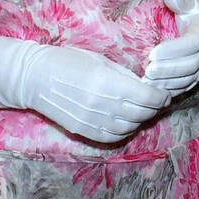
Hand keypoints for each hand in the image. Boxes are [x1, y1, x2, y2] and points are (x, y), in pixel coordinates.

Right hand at [23, 44, 172, 141]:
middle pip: (142, 113)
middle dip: (155, 107)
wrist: (34, 78)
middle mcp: (102, 105)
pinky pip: (113, 137)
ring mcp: (92, 121)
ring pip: (130, 127)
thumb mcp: (102, 62)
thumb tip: (147, 86)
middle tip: (157, 101)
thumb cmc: (68, 62)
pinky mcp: (83, 131)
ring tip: (142, 110)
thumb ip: (125, 77)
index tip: (164, 93)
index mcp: (109, 84)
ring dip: (141, 120)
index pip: (149, 97)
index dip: (161, 96)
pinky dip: (125, 130)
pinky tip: (126, 121)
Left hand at [145, 0, 198, 95]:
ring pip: (185, 81)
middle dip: (167, 70)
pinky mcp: (195, 80)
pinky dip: (168, 92)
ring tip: (146, 82)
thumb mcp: (194, 7)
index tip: (153, 53)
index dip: (173, 50)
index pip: (191, 44)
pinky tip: (153, 90)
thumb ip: (180, 0)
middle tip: (147, 70)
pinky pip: (183, 89)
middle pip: (188, 66)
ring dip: (166, 83)